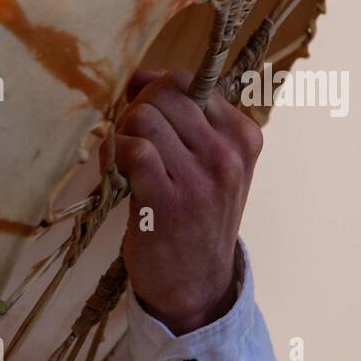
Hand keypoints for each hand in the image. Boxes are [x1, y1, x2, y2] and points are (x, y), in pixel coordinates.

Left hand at [112, 69, 262, 335]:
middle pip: (164, 94)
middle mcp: (227, 153)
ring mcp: (201, 177)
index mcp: (243, 136)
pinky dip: (117, 155)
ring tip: (125, 161)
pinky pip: (133, 150)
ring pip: (145, 117)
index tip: (143, 118)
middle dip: (135, 110)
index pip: (192, 82)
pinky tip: (121, 175)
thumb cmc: (194, 218)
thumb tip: (141, 75)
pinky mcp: (168, 201)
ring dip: (123, 134)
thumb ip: (180, 118)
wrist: (197, 284)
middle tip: (129, 142)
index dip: (155, 92)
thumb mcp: (206, 164)